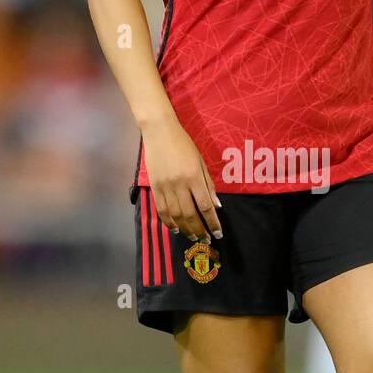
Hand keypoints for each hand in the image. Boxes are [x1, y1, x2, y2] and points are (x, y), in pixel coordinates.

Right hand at [141, 115, 222, 241]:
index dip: (212, 222)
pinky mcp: (154, 187)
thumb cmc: (184, 144)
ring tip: (193, 237)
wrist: (159, 132)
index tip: (218, 233)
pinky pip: (161, 209)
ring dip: (186, 229)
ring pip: (175, 215)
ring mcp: (165, 187)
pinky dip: (168, 222)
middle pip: (190, 214)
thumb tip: (216, 206)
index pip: (205, 206)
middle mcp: (179, 185)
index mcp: (194, 177)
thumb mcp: (201, 162)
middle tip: (206, 240)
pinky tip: (176, 229)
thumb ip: (208, 185)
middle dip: (200, 230)